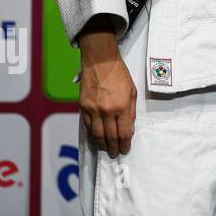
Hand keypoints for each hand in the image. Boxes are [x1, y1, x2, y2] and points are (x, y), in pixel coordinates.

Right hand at [78, 16, 136, 158]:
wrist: (101, 62)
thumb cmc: (120, 75)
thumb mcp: (132, 92)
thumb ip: (131, 112)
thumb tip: (129, 130)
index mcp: (121, 107)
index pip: (123, 133)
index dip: (124, 144)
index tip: (125, 149)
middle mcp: (106, 110)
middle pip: (109, 136)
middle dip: (113, 148)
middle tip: (114, 153)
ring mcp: (93, 109)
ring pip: (96, 134)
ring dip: (101, 144)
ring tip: (105, 149)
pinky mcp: (83, 106)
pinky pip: (87, 125)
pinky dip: (92, 133)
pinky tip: (96, 137)